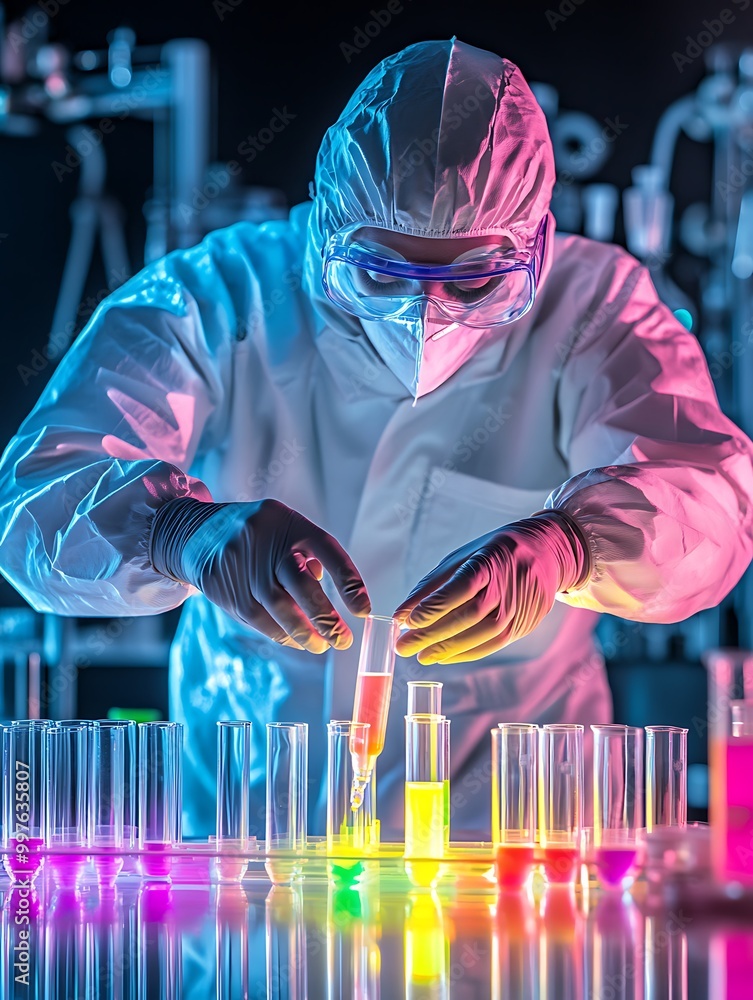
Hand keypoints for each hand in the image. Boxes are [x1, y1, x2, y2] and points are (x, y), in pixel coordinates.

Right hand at [150, 497, 370, 651]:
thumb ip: (311, 557)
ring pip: (279, 609)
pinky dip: (281, 634)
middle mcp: (266, 542)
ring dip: (305, 634)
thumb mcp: (286, 528)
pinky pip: (259, 619)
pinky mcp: (224, 589)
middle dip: (327, 619)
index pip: (328, 550)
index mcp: (289, 524)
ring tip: (322, 646)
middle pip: (302, 586)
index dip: (349, 582)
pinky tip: (296, 641)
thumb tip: (333, 598)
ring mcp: (242, 566)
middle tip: (343, 640)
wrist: (196, 533)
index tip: (364, 610)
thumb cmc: (257, 535)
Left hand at [393, 511, 589, 663]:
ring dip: (448, 648)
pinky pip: (494, 644)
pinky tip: (445, 656)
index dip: (434, 606)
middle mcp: (509, 585)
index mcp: (491, 560)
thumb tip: (402, 614)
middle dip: (433, 634)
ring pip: (483, 633)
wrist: (545, 552)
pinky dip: (466, 653)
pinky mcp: (525, 624)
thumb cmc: (493, 553)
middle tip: (404, 646)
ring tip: (422, 655)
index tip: (407, 622)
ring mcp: (521, 607)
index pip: (461, 587)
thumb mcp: (462, 557)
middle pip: (469, 614)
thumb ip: (432, 585)